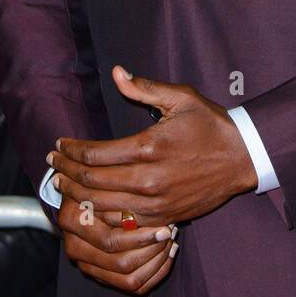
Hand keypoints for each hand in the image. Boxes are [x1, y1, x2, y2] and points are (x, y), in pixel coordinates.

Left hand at [48, 66, 258, 226]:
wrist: (243, 158)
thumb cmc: (211, 125)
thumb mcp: (182, 98)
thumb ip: (145, 89)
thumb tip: (118, 72)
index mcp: (148, 148)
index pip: (93, 155)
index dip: (70, 150)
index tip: (59, 144)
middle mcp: (147, 180)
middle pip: (90, 183)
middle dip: (65, 172)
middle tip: (52, 163)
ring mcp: (154, 204)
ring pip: (101, 207)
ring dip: (76, 196)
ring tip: (62, 184)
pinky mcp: (162, 218)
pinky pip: (121, 224)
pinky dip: (99, 216)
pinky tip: (89, 205)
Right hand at [55, 192, 178, 295]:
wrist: (84, 195)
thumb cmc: (100, 182)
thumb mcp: (106, 180)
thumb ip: (121, 191)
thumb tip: (151, 202)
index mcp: (72, 222)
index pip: (111, 241)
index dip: (143, 236)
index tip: (166, 225)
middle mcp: (75, 248)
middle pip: (121, 264)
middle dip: (153, 249)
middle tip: (171, 232)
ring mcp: (87, 265)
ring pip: (130, 279)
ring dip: (157, 262)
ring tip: (172, 241)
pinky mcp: (101, 275)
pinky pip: (134, 286)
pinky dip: (156, 272)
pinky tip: (168, 254)